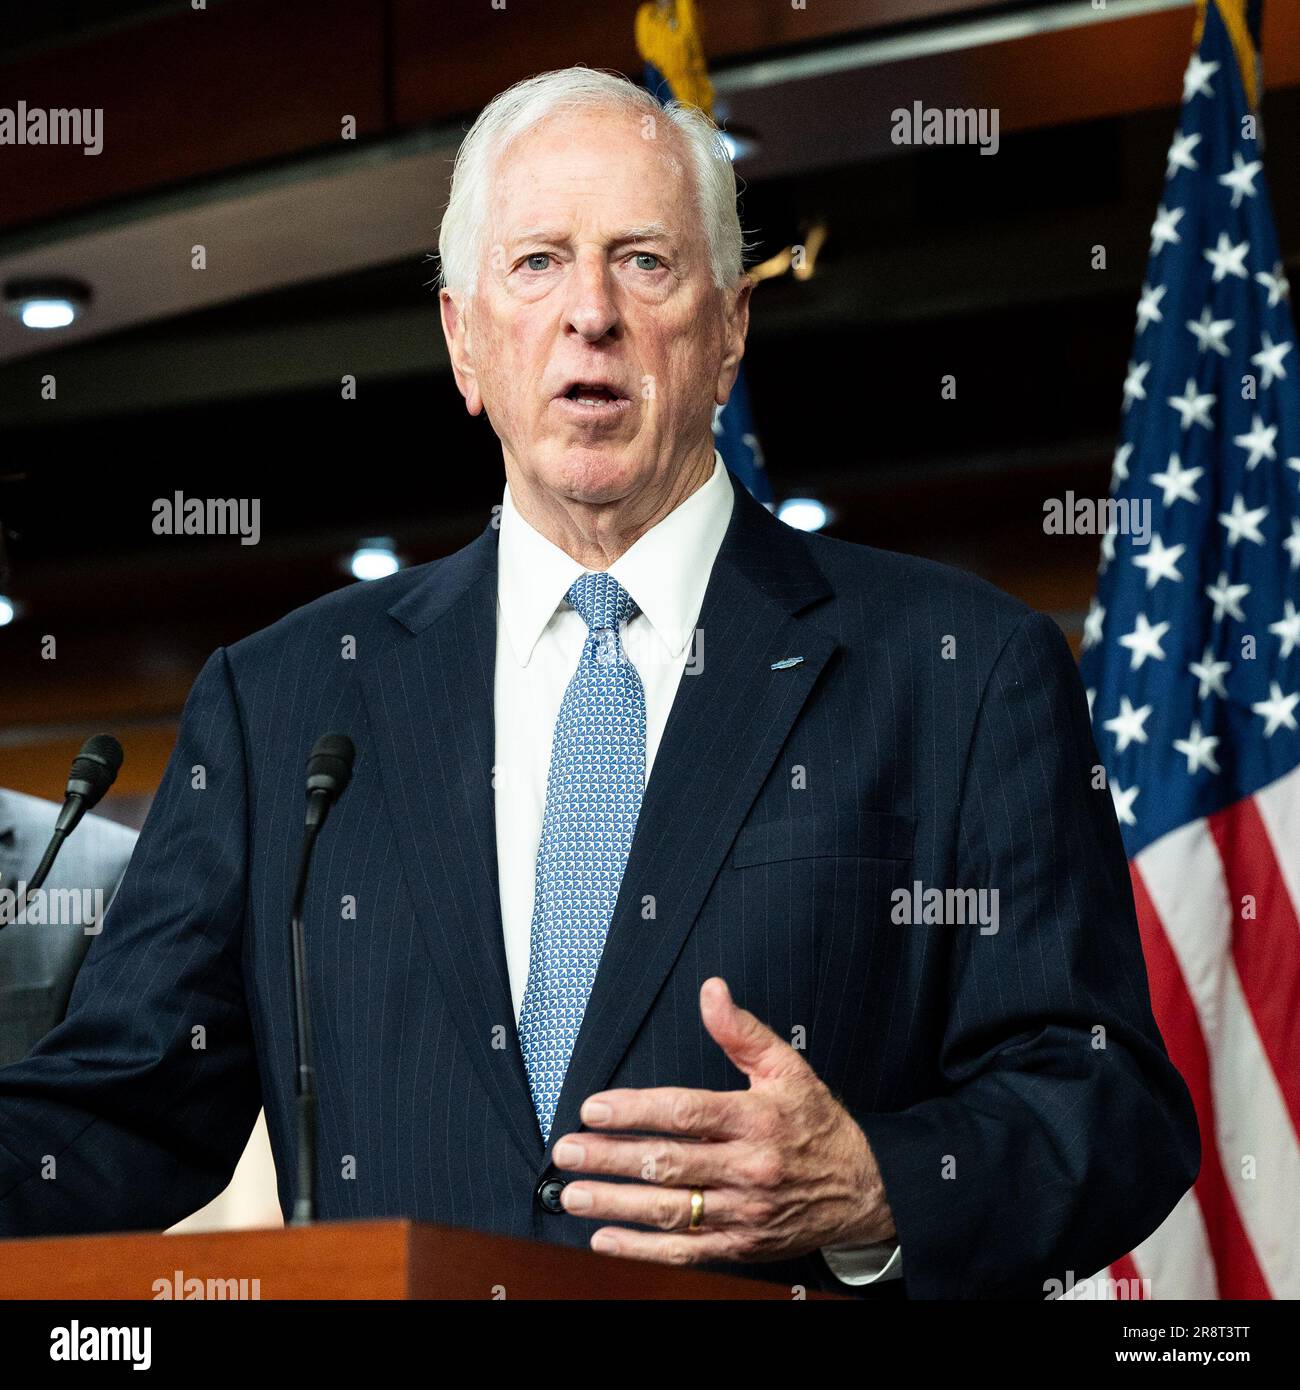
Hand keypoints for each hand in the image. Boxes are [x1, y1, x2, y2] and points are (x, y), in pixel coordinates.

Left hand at [552, 976, 894, 1264]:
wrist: (863, 1188)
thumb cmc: (818, 1124)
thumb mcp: (787, 1068)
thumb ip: (742, 1031)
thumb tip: (711, 990)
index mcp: (756, 1119)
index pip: (686, 1112)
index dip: (635, 1111)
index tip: (594, 1109)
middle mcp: (748, 1167)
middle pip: (668, 1163)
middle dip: (611, 1157)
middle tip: (567, 1151)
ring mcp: (743, 1211)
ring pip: (670, 1210)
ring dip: (616, 1204)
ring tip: (574, 1194)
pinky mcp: (741, 1245)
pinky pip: (686, 1251)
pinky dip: (643, 1250)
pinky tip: (607, 1239)